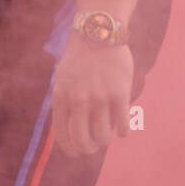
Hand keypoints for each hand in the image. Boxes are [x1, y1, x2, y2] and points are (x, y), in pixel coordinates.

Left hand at [51, 37, 133, 157]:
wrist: (98, 33)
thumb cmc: (80, 58)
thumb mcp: (62, 79)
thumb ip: (64, 103)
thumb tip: (69, 131)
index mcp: (62, 98)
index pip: (63, 136)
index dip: (71, 150)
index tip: (78, 152)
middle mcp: (79, 101)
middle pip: (84, 142)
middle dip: (89, 148)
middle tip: (95, 144)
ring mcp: (99, 98)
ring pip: (103, 137)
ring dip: (106, 140)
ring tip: (108, 133)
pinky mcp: (119, 94)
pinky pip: (122, 126)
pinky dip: (122, 132)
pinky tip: (122, 127)